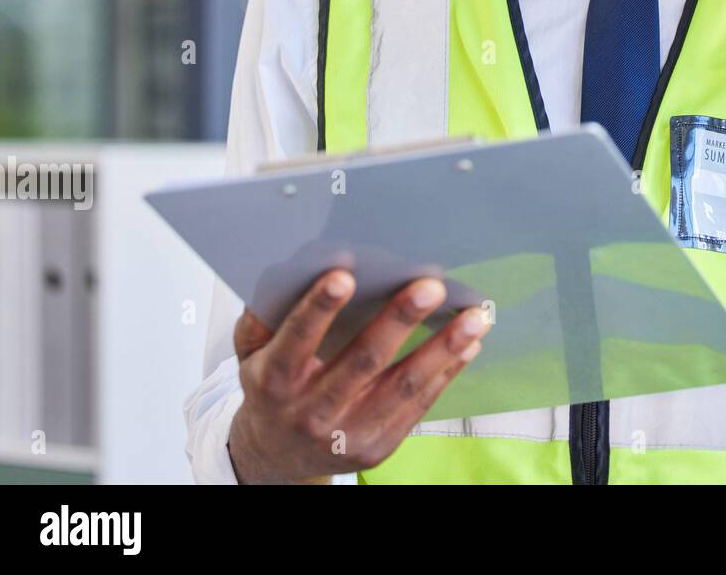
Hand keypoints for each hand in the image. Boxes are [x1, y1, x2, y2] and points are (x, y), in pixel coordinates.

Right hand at [226, 269, 488, 483]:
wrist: (278, 456)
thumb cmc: (271, 389)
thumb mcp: (251, 354)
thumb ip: (262, 317)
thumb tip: (289, 268)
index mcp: (275, 380)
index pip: (296, 342)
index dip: (319, 309)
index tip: (345, 276)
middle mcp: (311, 411)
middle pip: (363, 361)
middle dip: (399, 320)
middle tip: (431, 286)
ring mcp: (347, 434)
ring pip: (402, 386)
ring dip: (443, 349)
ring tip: (475, 318)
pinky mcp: (377, 448)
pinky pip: (418, 406)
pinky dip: (446, 373)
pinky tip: (469, 345)